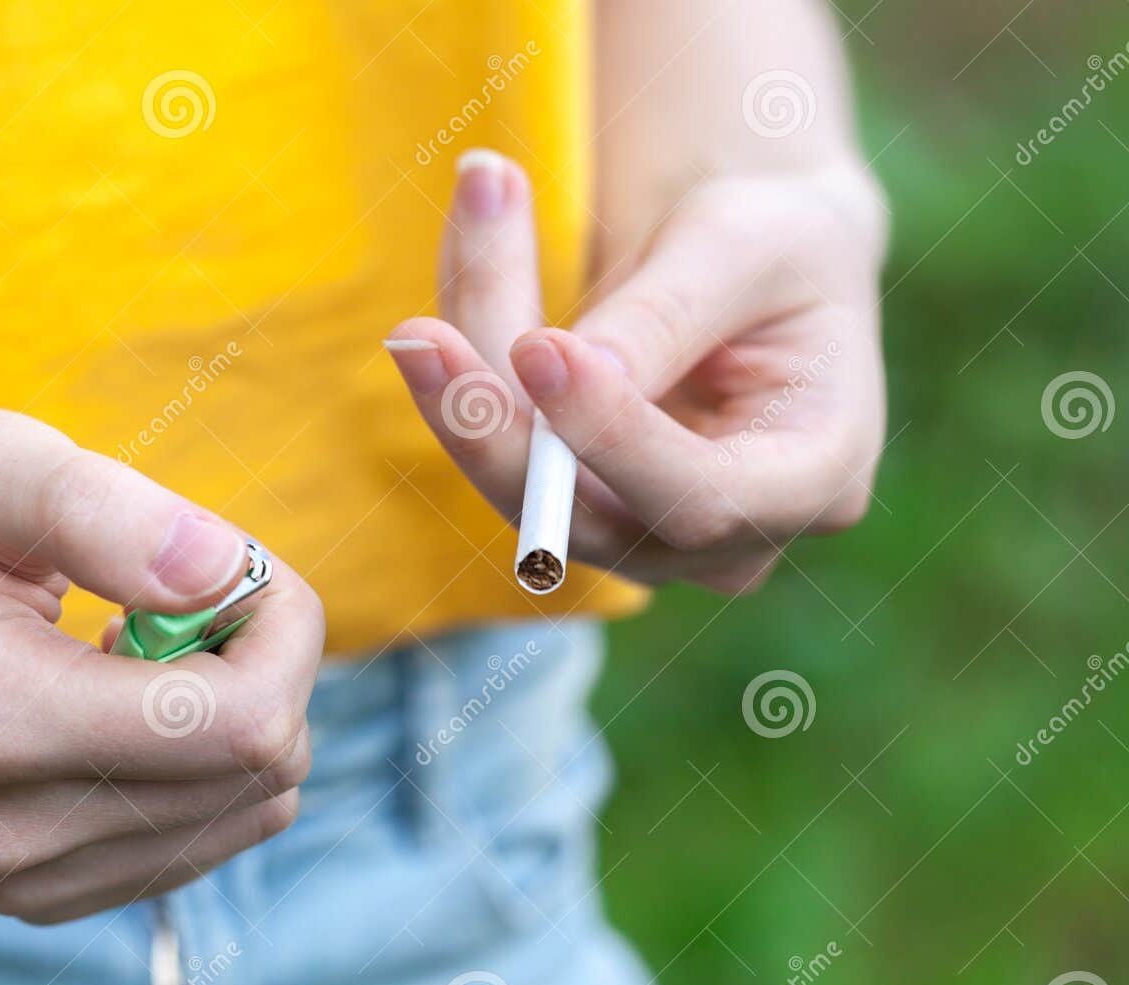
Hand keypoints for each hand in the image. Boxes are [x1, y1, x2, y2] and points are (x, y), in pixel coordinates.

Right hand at [0, 406, 323, 922]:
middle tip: (181, 589)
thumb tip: (222, 574)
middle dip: (265, 660)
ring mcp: (28, 879)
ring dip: (242, 707)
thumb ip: (106, 514)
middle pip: (262, 770)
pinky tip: (130, 700)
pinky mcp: (53, 891)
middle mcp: (8, 835)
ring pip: (258, 805)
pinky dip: (212, 756)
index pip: (242, 724)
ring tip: (142, 641)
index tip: (231, 561)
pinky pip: (222, 829)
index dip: (281, 628)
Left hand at [385, 151, 887, 593]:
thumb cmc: (779, 245)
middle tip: (419, 336)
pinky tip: (476, 228)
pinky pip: (493, 439)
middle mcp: (723, 538)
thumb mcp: (747, 247)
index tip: (539, 345)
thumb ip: (665, 316)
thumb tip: (560, 373)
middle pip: (581, 518)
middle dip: (492, 426)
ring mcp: (637, 533)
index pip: (698, 499)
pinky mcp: (566, 502)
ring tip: (481, 196)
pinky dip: (466, 341)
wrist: (753, 262)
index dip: (609, 436)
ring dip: (466, 361)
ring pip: (516, 479)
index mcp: (815, 479)